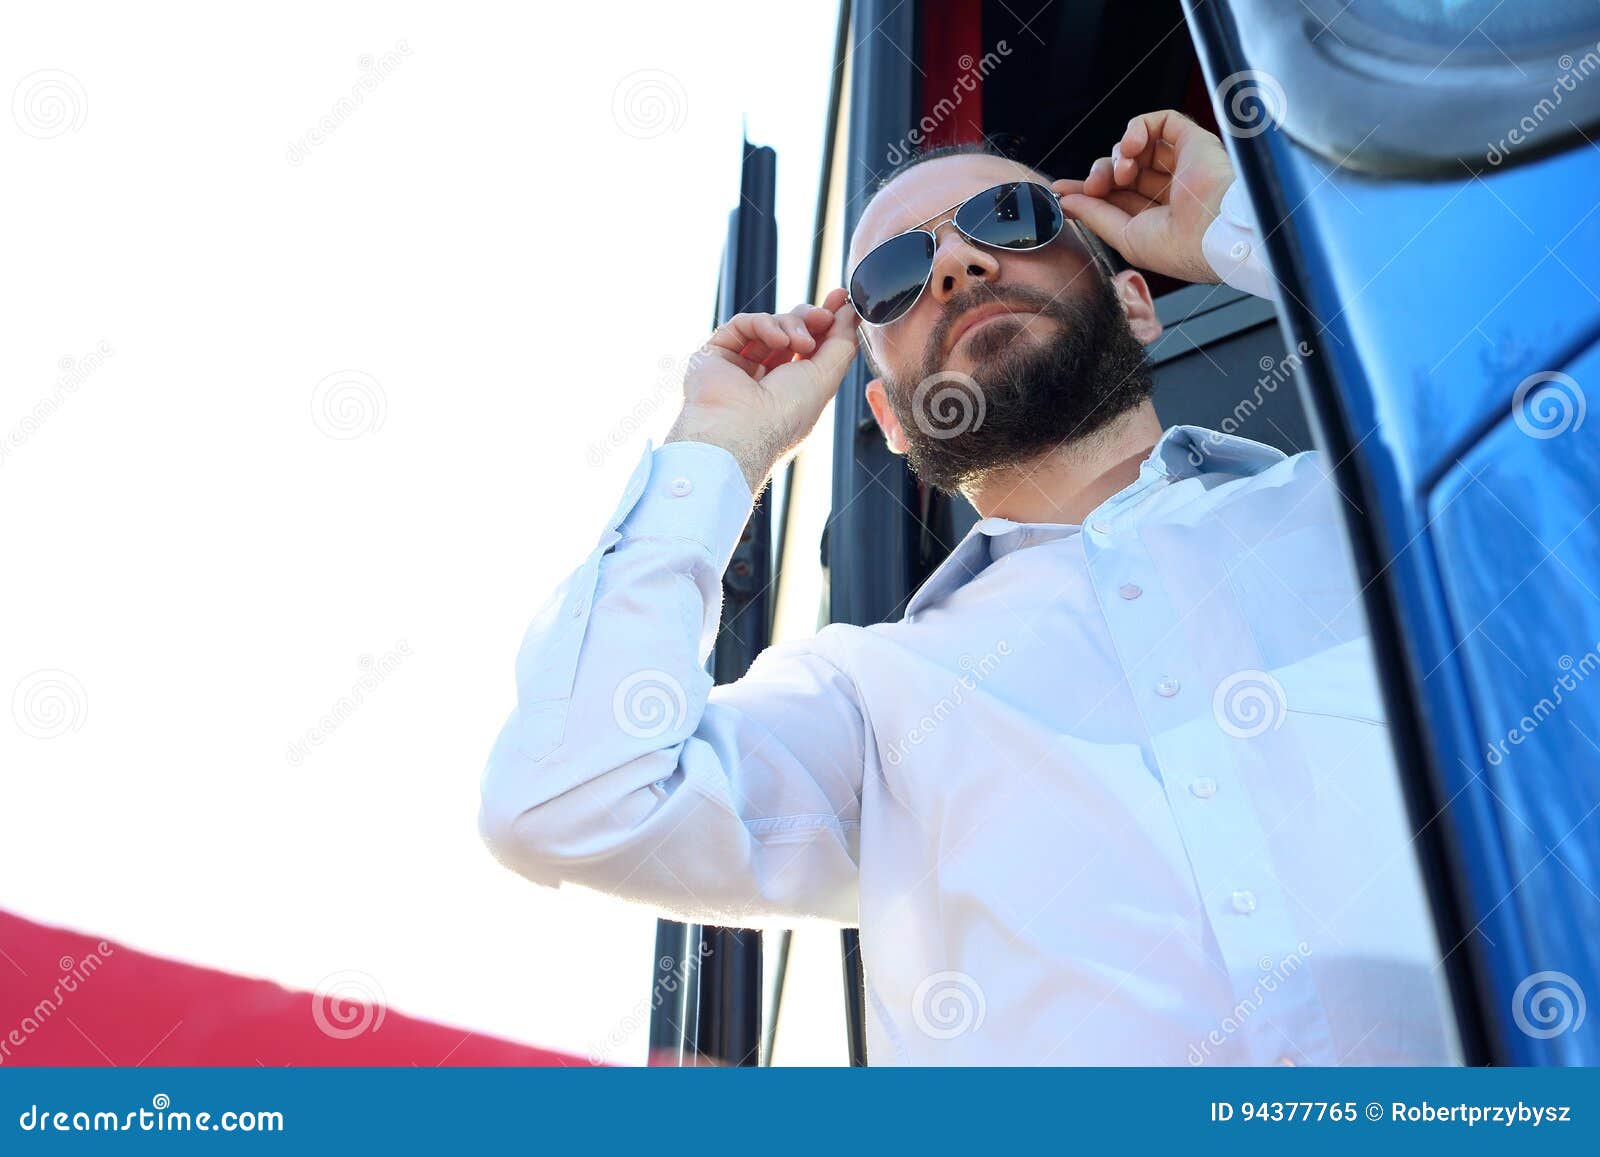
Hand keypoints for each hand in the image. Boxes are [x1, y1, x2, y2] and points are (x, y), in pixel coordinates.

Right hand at [668, 287, 857, 492]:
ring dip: (791, 325)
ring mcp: (739, 367)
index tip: (841, 299)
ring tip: (800, 342)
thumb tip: (850, 313)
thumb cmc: (786, 414)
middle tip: (823, 316)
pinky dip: (764, 325)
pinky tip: (776, 341)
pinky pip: (743, 324)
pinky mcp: (716, 354)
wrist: (742, 427)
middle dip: (810, 318)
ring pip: (770, 326)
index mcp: (792, 392)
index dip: (827, 322)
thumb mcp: (827, 377)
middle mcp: (765, 380)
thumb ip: (842, 343)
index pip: (811, 349)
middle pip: (791, 332)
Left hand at [1053, 109, 1234, 284]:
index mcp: (1156, 215)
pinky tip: (1130, 147)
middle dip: (1101, 174)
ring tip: (1121, 172)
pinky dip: (1137, 128)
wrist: (1213, 235)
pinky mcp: (1194, 141)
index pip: (1115, 195)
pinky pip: (1160, 121)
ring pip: (1137, 146)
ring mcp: (1183, 164)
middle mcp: (1170, 188)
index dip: (1089, 190)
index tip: (1062, 189)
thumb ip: (1095, 215)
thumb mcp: (1124, 236)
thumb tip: (1067, 200)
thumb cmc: (1178, 247)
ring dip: (1117, 156)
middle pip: (1122, 169)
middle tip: (1097, 186)